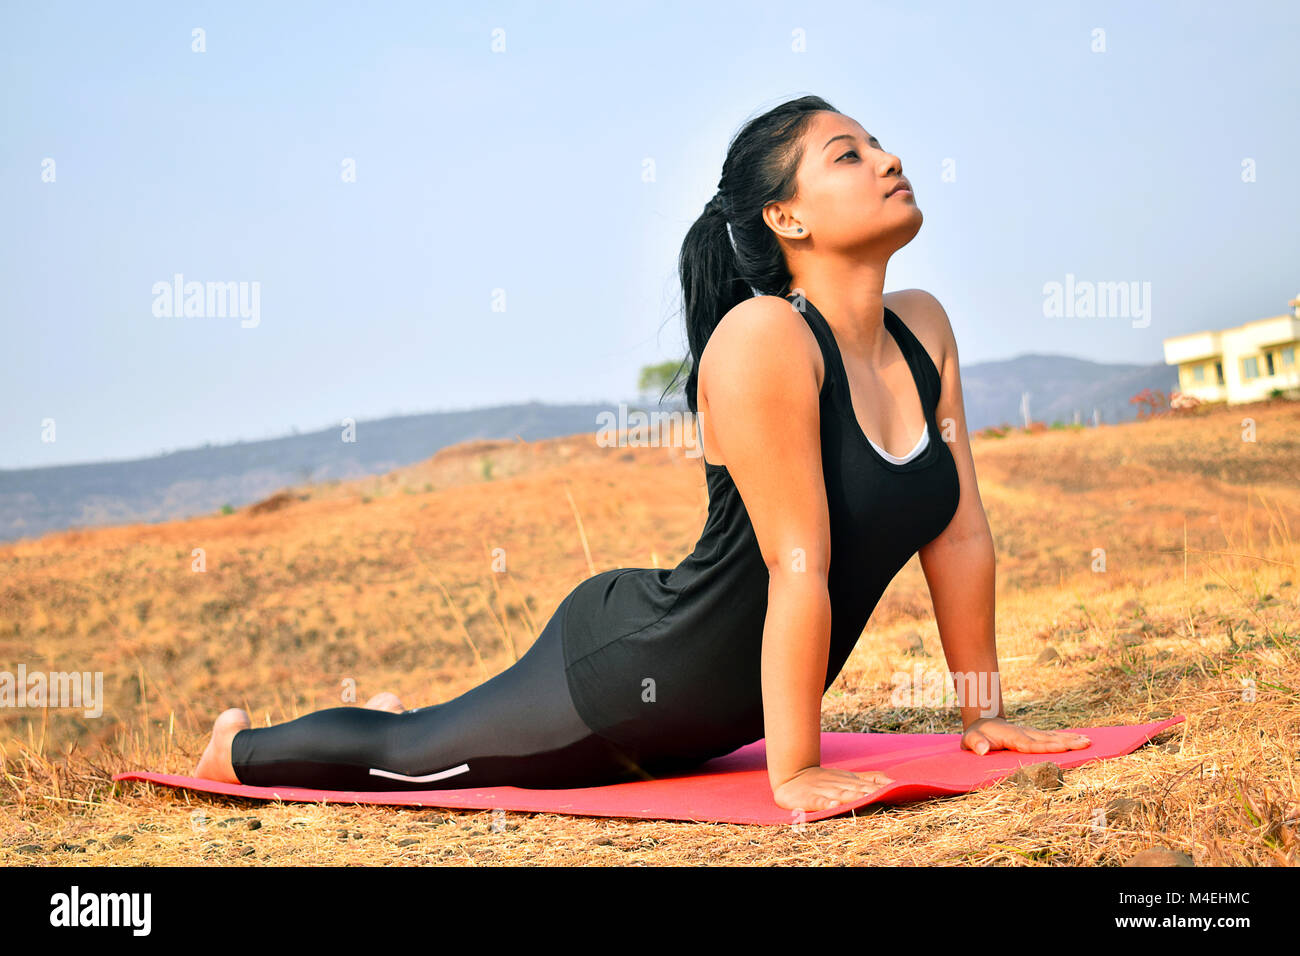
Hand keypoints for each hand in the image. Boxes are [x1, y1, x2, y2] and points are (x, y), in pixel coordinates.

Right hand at [771, 765, 893, 811]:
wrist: (792, 777)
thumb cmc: (824, 780)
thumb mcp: (848, 776)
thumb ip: (868, 778)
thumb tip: (892, 780)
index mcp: (849, 781)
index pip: (868, 784)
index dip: (881, 787)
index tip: (896, 789)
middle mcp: (840, 785)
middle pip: (858, 790)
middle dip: (872, 793)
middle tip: (886, 796)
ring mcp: (825, 791)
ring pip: (841, 795)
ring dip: (853, 797)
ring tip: (864, 800)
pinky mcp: (810, 799)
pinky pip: (819, 801)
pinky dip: (826, 803)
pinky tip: (833, 805)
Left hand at [962, 717, 1090, 754]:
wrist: (982, 723)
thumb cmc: (976, 736)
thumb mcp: (969, 740)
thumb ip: (975, 743)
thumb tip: (982, 750)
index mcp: (1012, 738)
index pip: (1032, 744)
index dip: (1047, 746)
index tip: (1064, 747)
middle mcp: (1025, 734)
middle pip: (1049, 739)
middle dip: (1068, 741)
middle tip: (1087, 742)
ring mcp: (1031, 734)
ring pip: (1053, 737)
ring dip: (1071, 739)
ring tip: (1089, 741)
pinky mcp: (1034, 735)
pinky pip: (1052, 737)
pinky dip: (1066, 738)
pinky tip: (1080, 739)